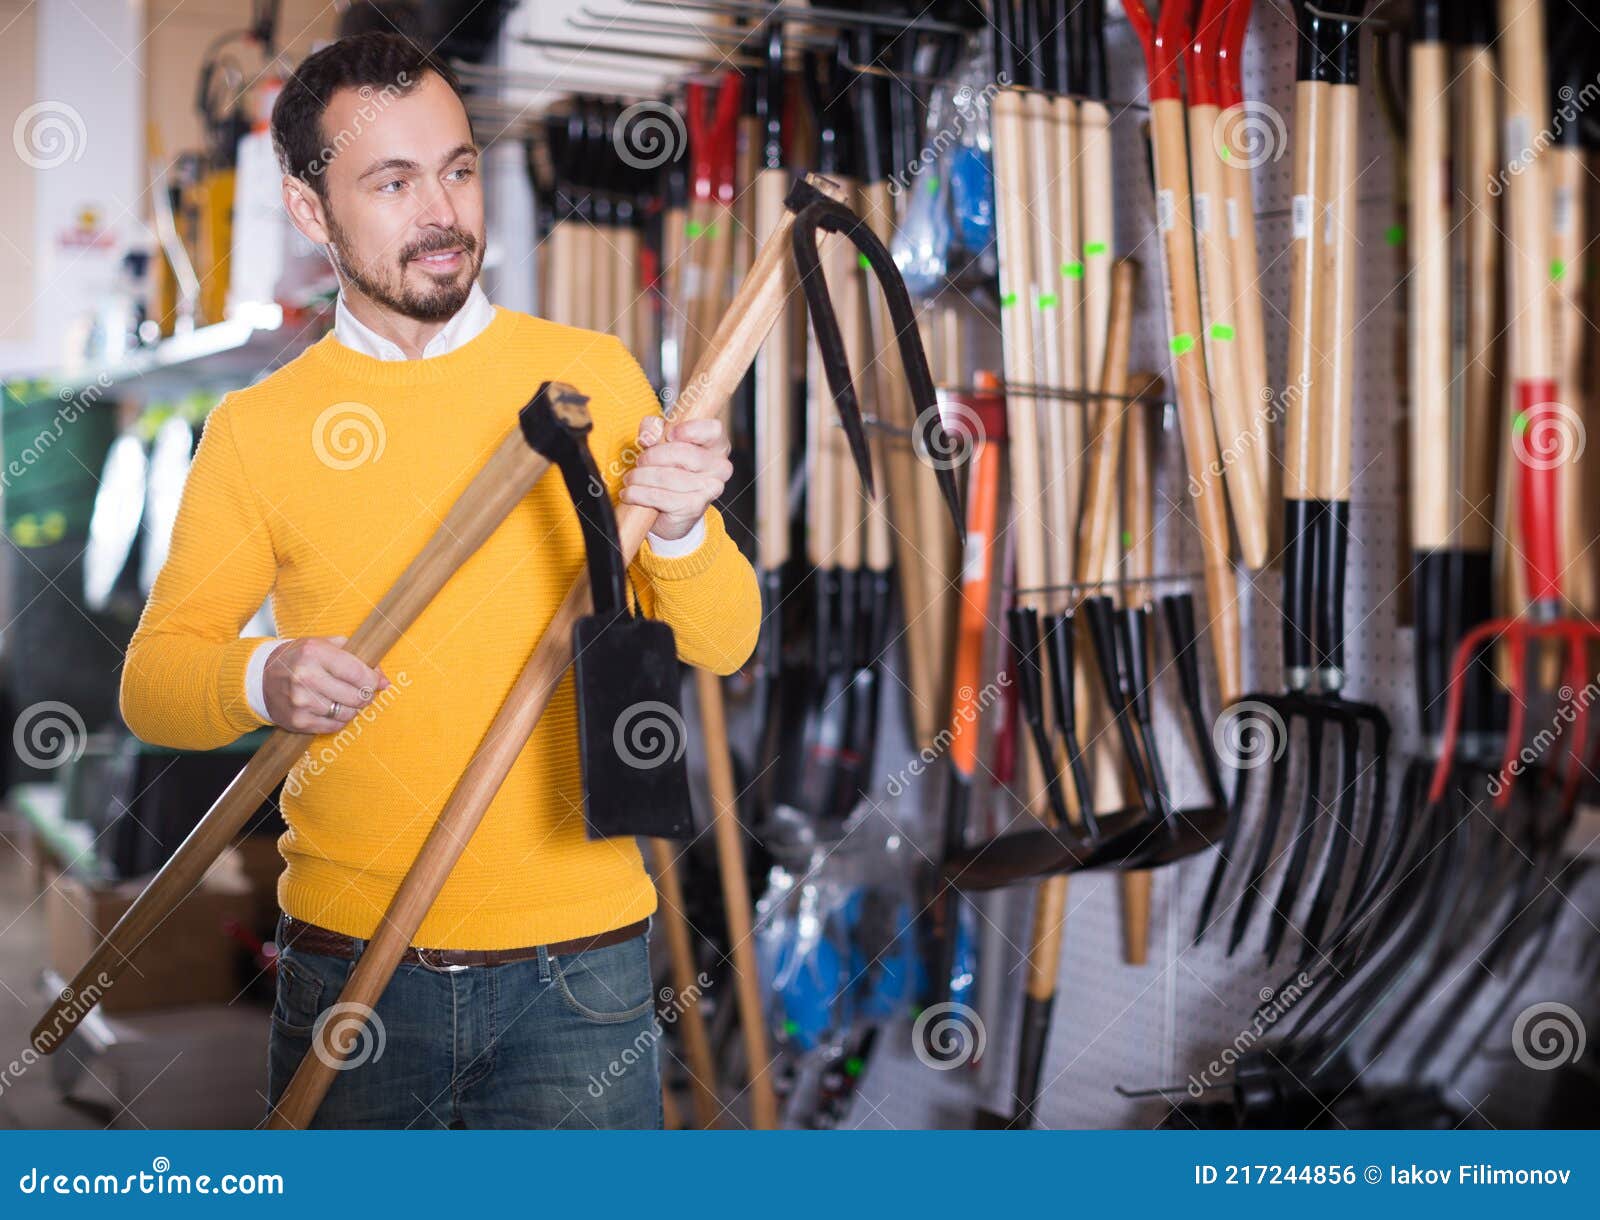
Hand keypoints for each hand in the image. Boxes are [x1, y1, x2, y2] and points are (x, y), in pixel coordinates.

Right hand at [263, 635, 389, 733]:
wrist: (261, 677)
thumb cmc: (301, 658)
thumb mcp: (325, 645)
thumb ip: (358, 657)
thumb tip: (385, 681)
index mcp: (314, 653)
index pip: (358, 673)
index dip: (373, 680)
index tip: (375, 681)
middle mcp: (305, 677)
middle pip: (356, 696)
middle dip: (365, 695)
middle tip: (361, 691)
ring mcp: (300, 702)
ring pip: (347, 713)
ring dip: (351, 708)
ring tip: (342, 698)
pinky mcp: (298, 721)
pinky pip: (334, 726)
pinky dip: (338, 719)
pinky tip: (329, 708)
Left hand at [621, 415, 732, 540]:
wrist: (672, 510)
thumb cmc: (671, 468)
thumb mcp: (662, 441)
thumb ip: (654, 429)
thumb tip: (649, 435)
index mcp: (716, 444)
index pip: (712, 429)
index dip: (689, 430)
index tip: (669, 435)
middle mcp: (719, 467)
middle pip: (683, 452)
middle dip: (652, 456)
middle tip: (639, 461)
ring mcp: (709, 489)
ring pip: (667, 476)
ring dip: (640, 477)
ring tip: (631, 478)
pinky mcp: (694, 508)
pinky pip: (660, 497)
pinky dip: (639, 494)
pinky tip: (630, 494)